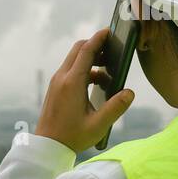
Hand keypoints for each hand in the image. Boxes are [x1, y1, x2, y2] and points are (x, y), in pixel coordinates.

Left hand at [35, 28, 134, 152]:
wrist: (47, 147)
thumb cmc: (72, 137)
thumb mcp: (98, 125)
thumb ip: (116, 108)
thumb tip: (130, 92)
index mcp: (72, 82)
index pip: (86, 51)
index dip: (99, 38)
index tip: (110, 30)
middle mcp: (62, 78)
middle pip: (78, 50)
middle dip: (95, 46)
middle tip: (112, 50)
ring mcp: (56, 82)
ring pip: (74, 60)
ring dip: (91, 61)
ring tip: (108, 76)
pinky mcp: (55, 88)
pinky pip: (71, 70)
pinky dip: (85, 71)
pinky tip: (96, 86)